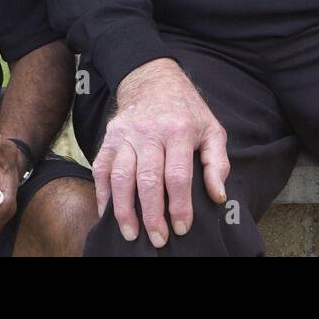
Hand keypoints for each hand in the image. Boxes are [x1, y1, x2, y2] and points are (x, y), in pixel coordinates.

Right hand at [92, 58, 229, 247]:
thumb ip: (218, 163)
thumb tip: (218, 196)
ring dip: (124, 209)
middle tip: (158, 239)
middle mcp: (149, 132)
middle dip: (152, 214)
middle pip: (148, 180)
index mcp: (179, 130)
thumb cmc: (186, 109)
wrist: (153, 79)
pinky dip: (102, 192)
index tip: (182, 228)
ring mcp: (126, 134)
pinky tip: (108, 213)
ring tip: (130, 233)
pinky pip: (101, 168)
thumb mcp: (211, 129)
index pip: (178, 176)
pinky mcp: (110, 137)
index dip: (180, 206)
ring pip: (121, 176)